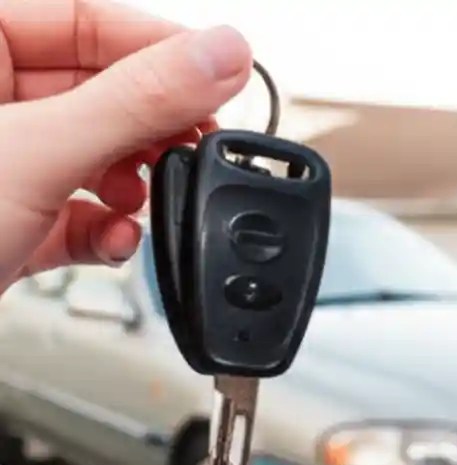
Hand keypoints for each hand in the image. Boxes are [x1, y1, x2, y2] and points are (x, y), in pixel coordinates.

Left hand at [0, 0, 251, 287]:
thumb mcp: (37, 153)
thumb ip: (138, 102)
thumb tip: (224, 56)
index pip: (84, 17)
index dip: (158, 46)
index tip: (221, 75)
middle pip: (96, 90)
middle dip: (150, 129)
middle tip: (194, 145)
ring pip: (90, 154)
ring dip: (133, 184)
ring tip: (146, 197)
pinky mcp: (3, 228)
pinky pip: (72, 214)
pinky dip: (105, 231)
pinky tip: (114, 240)